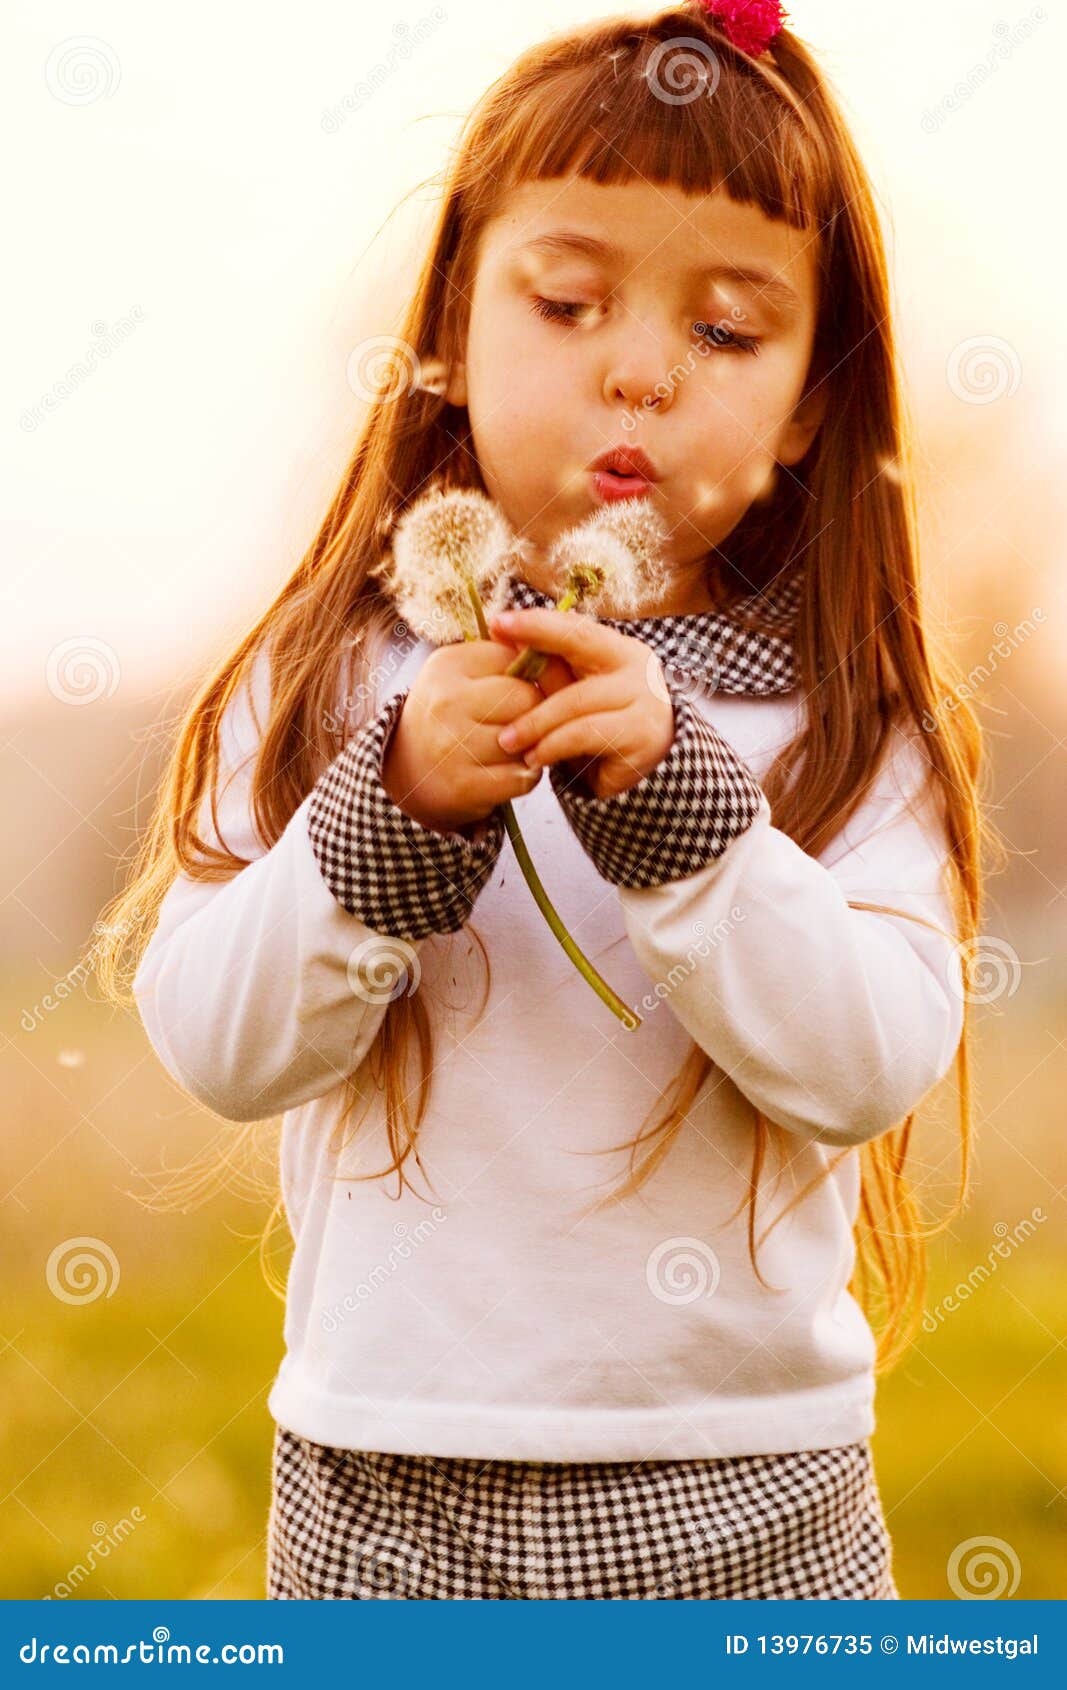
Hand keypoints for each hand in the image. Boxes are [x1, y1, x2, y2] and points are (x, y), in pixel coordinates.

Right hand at [382, 640, 549, 832]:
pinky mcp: (464, 785)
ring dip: (530, 748)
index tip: (519, 691)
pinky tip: (506, 772)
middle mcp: (446, 701)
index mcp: (447, 664)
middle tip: (519, 724)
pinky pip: (525, 776)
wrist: (406, 773)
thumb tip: (552, 649)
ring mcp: (453, 745)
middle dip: (534, 713)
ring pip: (528, 739)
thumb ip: (503, 658)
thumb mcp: (461, 674)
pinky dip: (525, 777)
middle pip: (527, 698)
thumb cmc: (447, 717)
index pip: (518, 659)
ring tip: (507, 749)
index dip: (530, 677)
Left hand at [487, 608, 675, 800]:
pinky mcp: (640, 737)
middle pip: (578, 655)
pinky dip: (552, 746)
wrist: (648, 772)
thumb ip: (549, 671)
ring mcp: (644, 701)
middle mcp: (637, 670)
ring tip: (507, 741)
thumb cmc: (603, 728)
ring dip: (535, 723)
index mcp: (619, 650)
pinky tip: (534, 758)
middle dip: (529, 667)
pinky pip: (584, 735)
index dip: (536, 623)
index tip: (497, 623)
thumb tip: (507, 640)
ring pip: (575, 701)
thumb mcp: (574, 696)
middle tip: (490, 686)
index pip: (575, 628)